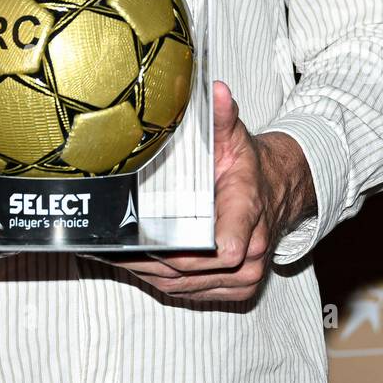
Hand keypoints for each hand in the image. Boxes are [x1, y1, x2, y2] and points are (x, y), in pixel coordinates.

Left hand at [77, 80, 315, 302]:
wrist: (272, 195)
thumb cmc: (245, 167)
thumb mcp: (234, 136)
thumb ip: (222, 116)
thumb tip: (216, 90)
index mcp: (248, 212)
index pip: (229, 246)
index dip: (195, 250)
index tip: (160, 243)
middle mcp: (250, 253)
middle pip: (191, 267)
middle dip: (150, 256)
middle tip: (110, 240)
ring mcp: (240, 277)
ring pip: (183, 283)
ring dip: (146, 270)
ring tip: (110, 252)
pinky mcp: (230, 290)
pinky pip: (187, 292)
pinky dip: (158, 279)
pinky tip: (131, 262)